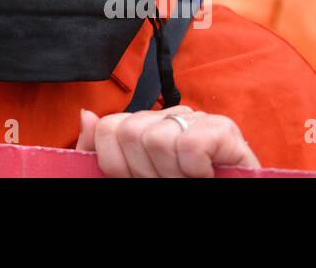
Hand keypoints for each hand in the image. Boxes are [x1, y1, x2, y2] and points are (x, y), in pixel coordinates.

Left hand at [77, 105, 259, 177]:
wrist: (227, 200)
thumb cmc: (180, 188)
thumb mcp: (132, 177)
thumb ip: (106, 154)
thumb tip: (87, 115)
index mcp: (146, 126)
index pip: (109, 127)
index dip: (118, 164)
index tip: (140, 179)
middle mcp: (170, 116)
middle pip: (130, 132)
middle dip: (144, 171)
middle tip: (168, 181)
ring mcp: (197, 119)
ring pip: (158, 139)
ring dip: (172, 173)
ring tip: (188, 180)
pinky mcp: (224, 129)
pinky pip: (191, 144)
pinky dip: (194, 169)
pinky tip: (204, 174)